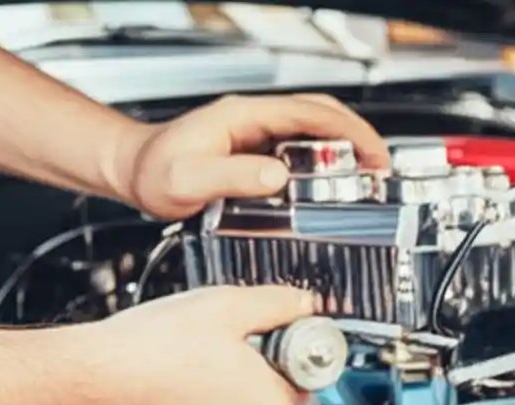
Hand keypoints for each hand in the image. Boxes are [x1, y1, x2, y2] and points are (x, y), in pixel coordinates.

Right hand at [70, 285, 314, 404]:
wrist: (86, 385)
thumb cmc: (150, 352)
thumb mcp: (228, 306)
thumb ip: (278, 304)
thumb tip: (303, 304)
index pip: (303, 376)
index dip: (287, 347)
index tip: (267, 332)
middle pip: (270, 395)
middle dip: (254, 367)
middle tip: (219, 340)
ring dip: (221, 387)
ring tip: (187, 359)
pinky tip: (170, 381)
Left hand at [114, 93, 389, 219]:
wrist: (132, 171)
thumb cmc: (153, 173)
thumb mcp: (187, 181)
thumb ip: (232, 177)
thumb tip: (277, 176)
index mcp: (244, 116)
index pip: (312, 113)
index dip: (350, 132)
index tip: (373, 155)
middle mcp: (255, 117)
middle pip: (323, 114)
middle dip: (359, 137)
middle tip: (382, 168)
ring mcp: (257, 131)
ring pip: (316, 128)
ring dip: (346, 147)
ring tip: (368, 175)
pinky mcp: (257, 148)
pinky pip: (302, 145)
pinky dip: (327, 159)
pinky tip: (334, 181)